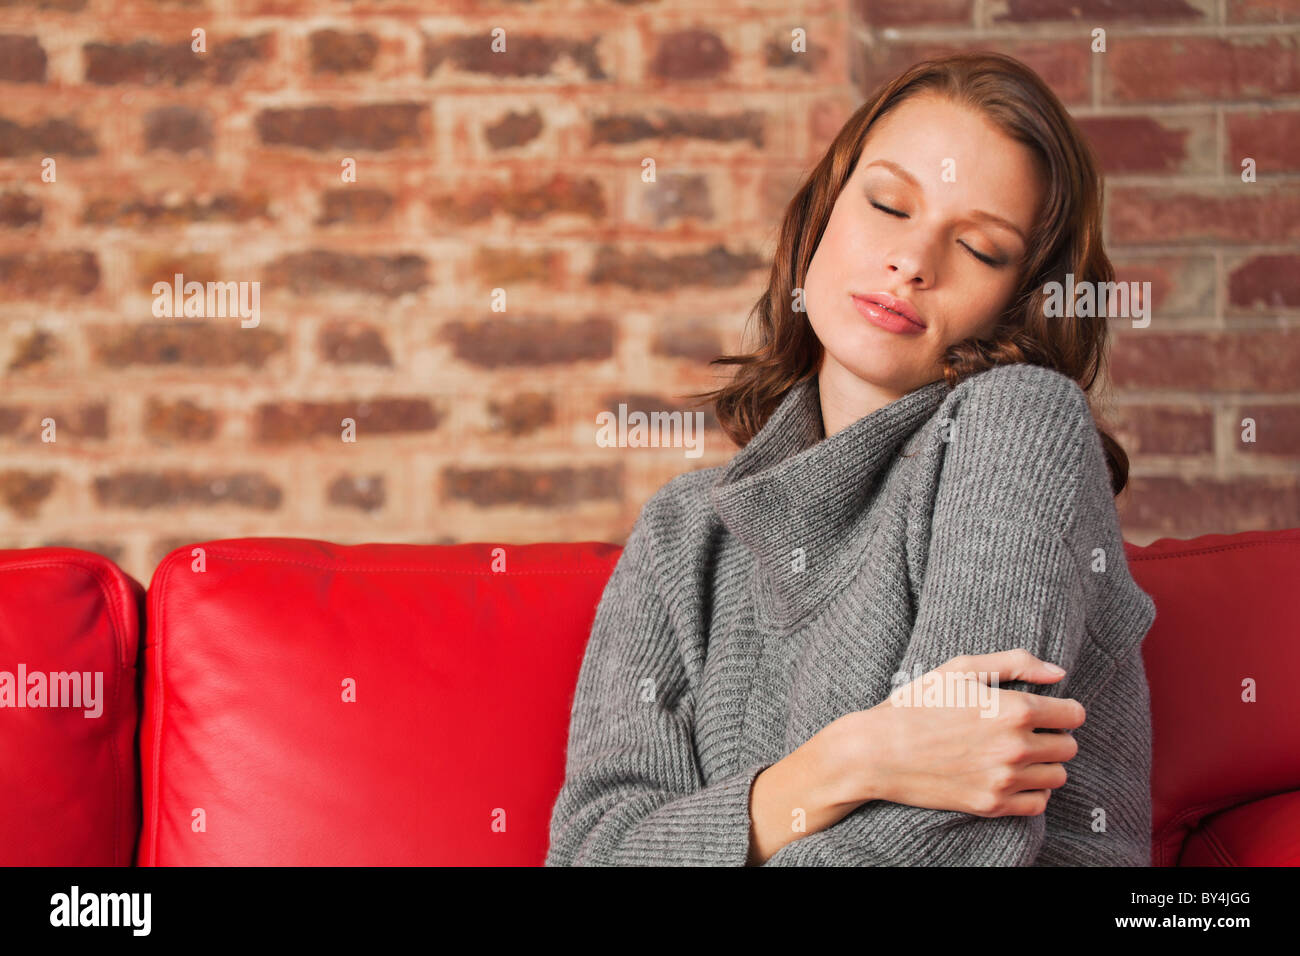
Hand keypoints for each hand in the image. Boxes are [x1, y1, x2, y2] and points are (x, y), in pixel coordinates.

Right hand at [821, 649, 1084, 816]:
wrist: (878, 751)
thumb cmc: (917, 703)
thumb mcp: (961, 669)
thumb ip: (1015, 664)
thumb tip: (1060, 673)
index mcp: (1013, 709)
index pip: (1074, 715)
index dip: (1062, 709)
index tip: (1046, 710)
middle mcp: (1015, 747)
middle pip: (1068, 747)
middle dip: (1053, 736)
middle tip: (1024, 731)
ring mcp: (1004, 780)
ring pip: (1057, 776)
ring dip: (1043, 764)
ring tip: (1015, 754)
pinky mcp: (992, 805)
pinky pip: (1038, 804)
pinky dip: (1031, 791)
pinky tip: (1009, 776)